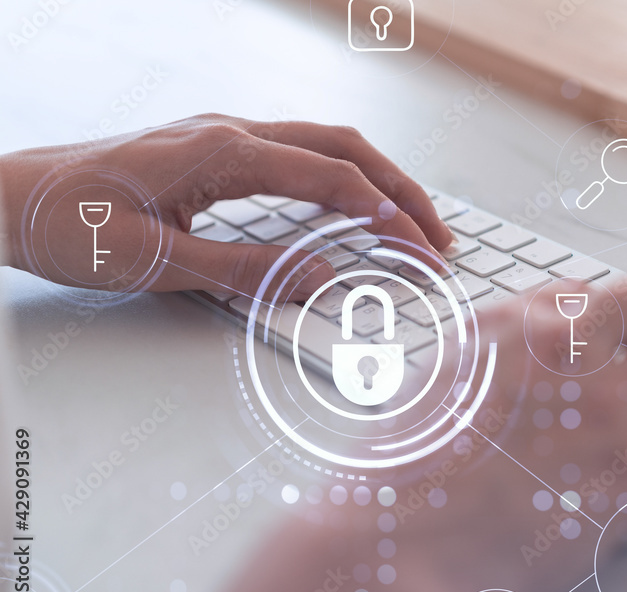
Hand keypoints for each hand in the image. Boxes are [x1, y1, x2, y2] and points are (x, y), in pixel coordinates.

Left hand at [0, 114, 450, 299]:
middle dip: (399, 189)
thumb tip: (322, 277)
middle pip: (343, 147)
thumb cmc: (70, 226)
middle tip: (437, 235)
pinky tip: (353, 202)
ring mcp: (224, 136)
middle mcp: (230, 133)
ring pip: (325, 143)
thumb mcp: (157, 264)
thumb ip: (246, 271)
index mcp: (221, 153)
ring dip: (376, 178)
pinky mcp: (217, 150)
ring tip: (411, 220)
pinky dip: (342, 176)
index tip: (420, 249)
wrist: (12, 199)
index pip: (329, 178)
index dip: (383, 214)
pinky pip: (299, 153)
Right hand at [147, 272, 626, 591]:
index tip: (621, 335)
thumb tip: (528, 338)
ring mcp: (606, 413)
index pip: (594, 290)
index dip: (613, 315)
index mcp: (511, 323)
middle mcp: (567, 354)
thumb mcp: (431, 377)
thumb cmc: (394, 475)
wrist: (392, 553)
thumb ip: (490, 347)